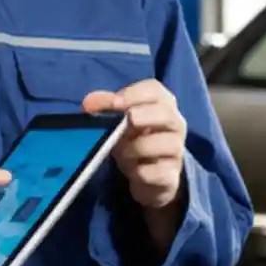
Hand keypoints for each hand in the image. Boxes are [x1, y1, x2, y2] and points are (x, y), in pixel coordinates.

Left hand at [83, 79, 186, 208]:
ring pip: (164, 144)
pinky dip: (141, 171)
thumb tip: (88, 104)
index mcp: (162, 103)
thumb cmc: (132, 137)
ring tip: (121, 152)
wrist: (148, 174)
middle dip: (145, 116)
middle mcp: (175, 124)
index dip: (133, 94)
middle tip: (128, 121)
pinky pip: (157, 172)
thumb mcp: (119, 120)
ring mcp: (176, 150)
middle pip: (167, 114)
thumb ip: (105, 107)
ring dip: (137, 148)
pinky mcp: (171, 175)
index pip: (155, 90)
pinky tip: (133, 170)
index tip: (115, 103)